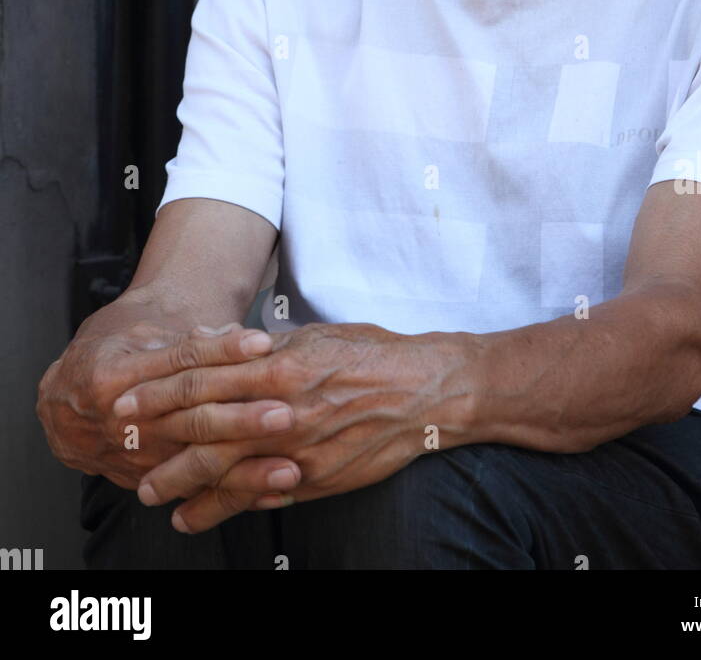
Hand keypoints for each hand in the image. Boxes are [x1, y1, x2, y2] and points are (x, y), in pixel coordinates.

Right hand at [36, 322, 294, 488]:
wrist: (66, 396)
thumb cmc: (108, 352)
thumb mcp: (134, 332)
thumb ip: (182, 337)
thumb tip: (230, 332)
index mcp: (115, 375)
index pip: (180, 362)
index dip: (223, 351)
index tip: (262, 343)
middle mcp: (124, 421)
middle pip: (191, 417)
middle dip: (241, 418)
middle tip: (283, 412)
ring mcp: (136, 455)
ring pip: (197, 461)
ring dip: (244, 467)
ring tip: (286, 465)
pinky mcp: (146, 478)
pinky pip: (196, 488)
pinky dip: (234, 492)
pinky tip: (270, 493)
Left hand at [127, 321, 480, 531]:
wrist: (426, 392)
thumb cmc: (374, 354)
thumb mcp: (315, 335)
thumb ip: (265, 345)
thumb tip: (218, 342)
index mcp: (280, 365)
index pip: (204, 378)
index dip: (160, 391)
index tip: (128, 398)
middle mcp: (284, 408)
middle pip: (204, 426)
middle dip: (158, 437)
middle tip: (123, 444)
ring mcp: (297, 448)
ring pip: (225, 468)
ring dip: (181, 482)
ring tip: (150, 492)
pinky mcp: (314, 478)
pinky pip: (259, 495)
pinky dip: (225, 508)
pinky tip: (199, 516)